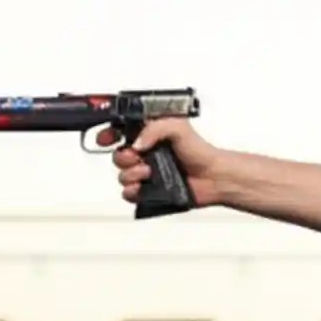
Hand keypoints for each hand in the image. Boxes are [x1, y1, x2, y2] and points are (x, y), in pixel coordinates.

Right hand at [98, 118, 229, 207]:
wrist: (214, 177)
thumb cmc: (201, 152)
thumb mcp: (178, 127)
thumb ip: (154, 128)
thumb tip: (136, 143)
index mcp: (149, 134)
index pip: (120, 131)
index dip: (109, 134)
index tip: (106, 138)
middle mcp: (146, 153)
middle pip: (117, 155)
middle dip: (123, 157)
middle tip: (137, 157)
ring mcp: (147, 173)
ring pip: (122, 175)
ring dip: (132, 174)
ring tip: (149, 172)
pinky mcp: (150, 190)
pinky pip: (129, 193)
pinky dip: (133, 191)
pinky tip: (144, 186)